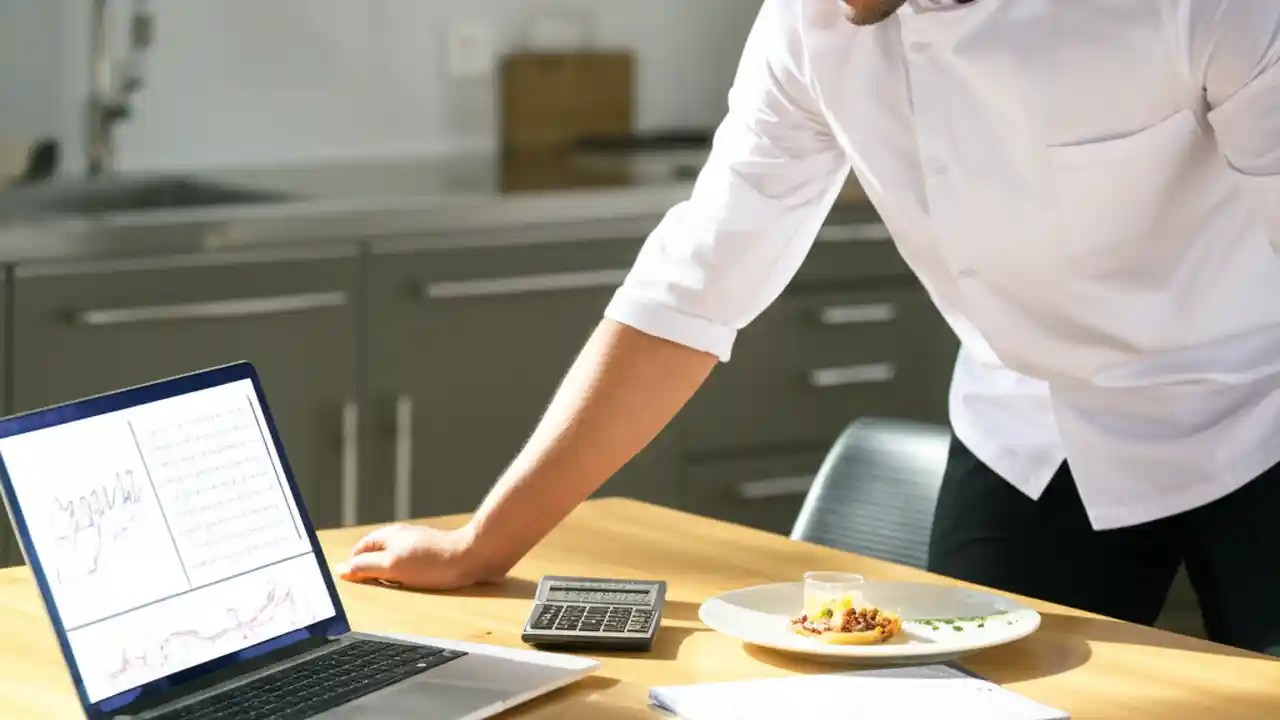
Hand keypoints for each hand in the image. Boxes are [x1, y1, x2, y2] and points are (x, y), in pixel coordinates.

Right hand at [336, 522, 492, 589]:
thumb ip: (365, 567)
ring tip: (392, 590)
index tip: (349, 583)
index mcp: (388, 535)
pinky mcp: (432, 555)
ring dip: (390, 576)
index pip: (359, 550)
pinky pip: (411, 567)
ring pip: (394, 562)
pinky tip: (413, 586)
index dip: (353, 566)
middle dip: (371, 572)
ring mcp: (417, 545)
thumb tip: (342, 571)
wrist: (473, 557)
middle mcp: (401, 537)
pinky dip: (407, 577)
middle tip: (369, 590)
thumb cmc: (432, 562)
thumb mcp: (391, 566)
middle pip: (376, 555)